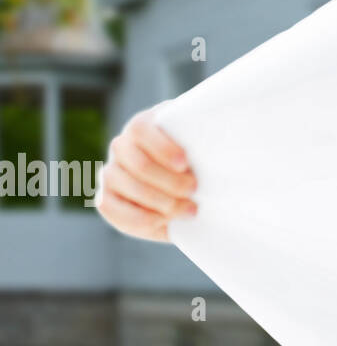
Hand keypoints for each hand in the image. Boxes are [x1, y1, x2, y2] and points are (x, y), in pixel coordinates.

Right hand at [95, 102, 197, 242]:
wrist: (187, 181)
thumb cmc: (197, 156)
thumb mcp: (200, 142)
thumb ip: (202, 139)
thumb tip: (221, 145)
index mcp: (142, 125)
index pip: (141, 130)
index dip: (162, 148)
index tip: (185, 163)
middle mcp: (121, 146)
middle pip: (139, 164)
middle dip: (170, 182)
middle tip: (194, 190)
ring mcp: (110, 172)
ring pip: (126, 187)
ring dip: (160, 203)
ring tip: (189, 210)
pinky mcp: (106, 198)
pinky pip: (112, 210)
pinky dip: (140, 218)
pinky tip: (166, 220)